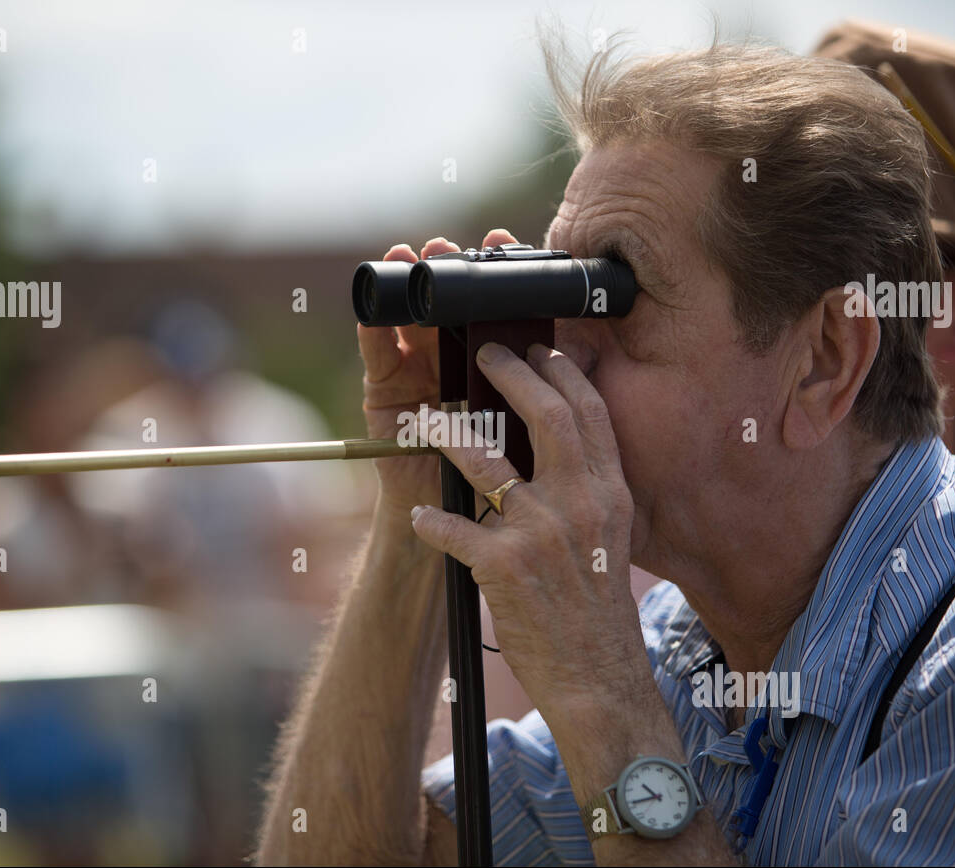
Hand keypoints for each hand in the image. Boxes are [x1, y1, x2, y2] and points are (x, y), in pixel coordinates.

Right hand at [357, 228, 520, 519]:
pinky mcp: (386, 399)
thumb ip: (546, 395)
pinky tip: (372, 310)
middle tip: (448, 244)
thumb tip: (582, 349)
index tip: (503, 240)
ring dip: (406, 289)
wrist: (468, 539)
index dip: (497, 277)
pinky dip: (373, 332)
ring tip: (405, 256)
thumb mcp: (533, 435)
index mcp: (495, 369)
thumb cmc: (511, 489)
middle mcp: (454, 365)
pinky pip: (379, 359)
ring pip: (412, 324)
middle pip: (449, 309)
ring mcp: (418, 378)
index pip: (494, 312)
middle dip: (448, 272)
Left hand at [408, 340, 647, 719]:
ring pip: (486, 462)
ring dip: (450, 434)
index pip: (590, 414)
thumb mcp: (610, 539)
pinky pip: (453, 529)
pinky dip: (431, 522)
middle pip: (545, 415)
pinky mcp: (504, 566)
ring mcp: (541, 533)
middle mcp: (580, 504)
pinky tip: (419, 518)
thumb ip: (588, 491)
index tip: (542, 349)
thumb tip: (559, 449)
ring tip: (428, 418)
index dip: (563, 373)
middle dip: (512, 374)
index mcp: (608, 494)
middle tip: (486, 354)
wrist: (597, 675)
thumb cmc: (596, 608)